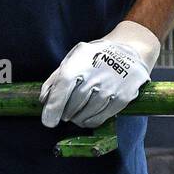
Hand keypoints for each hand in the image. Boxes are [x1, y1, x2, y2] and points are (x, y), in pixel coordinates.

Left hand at [39, 21, 160, 128]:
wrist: (129, 51)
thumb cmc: (95, 57)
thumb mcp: (74, 58)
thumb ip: (56, 78)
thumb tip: (44, 101)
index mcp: (81, 59)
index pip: (64, 84)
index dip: (54, 105)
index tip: (48, 121)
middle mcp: (98, 72)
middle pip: (74, 103)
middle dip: (65, 113)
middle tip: (64, 113)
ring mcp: (112, 85)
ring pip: (87, 113)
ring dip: (77, 118)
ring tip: (76, 114)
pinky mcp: (124, 96)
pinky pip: (101, 117)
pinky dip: (91, 121)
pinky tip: (88, 117)